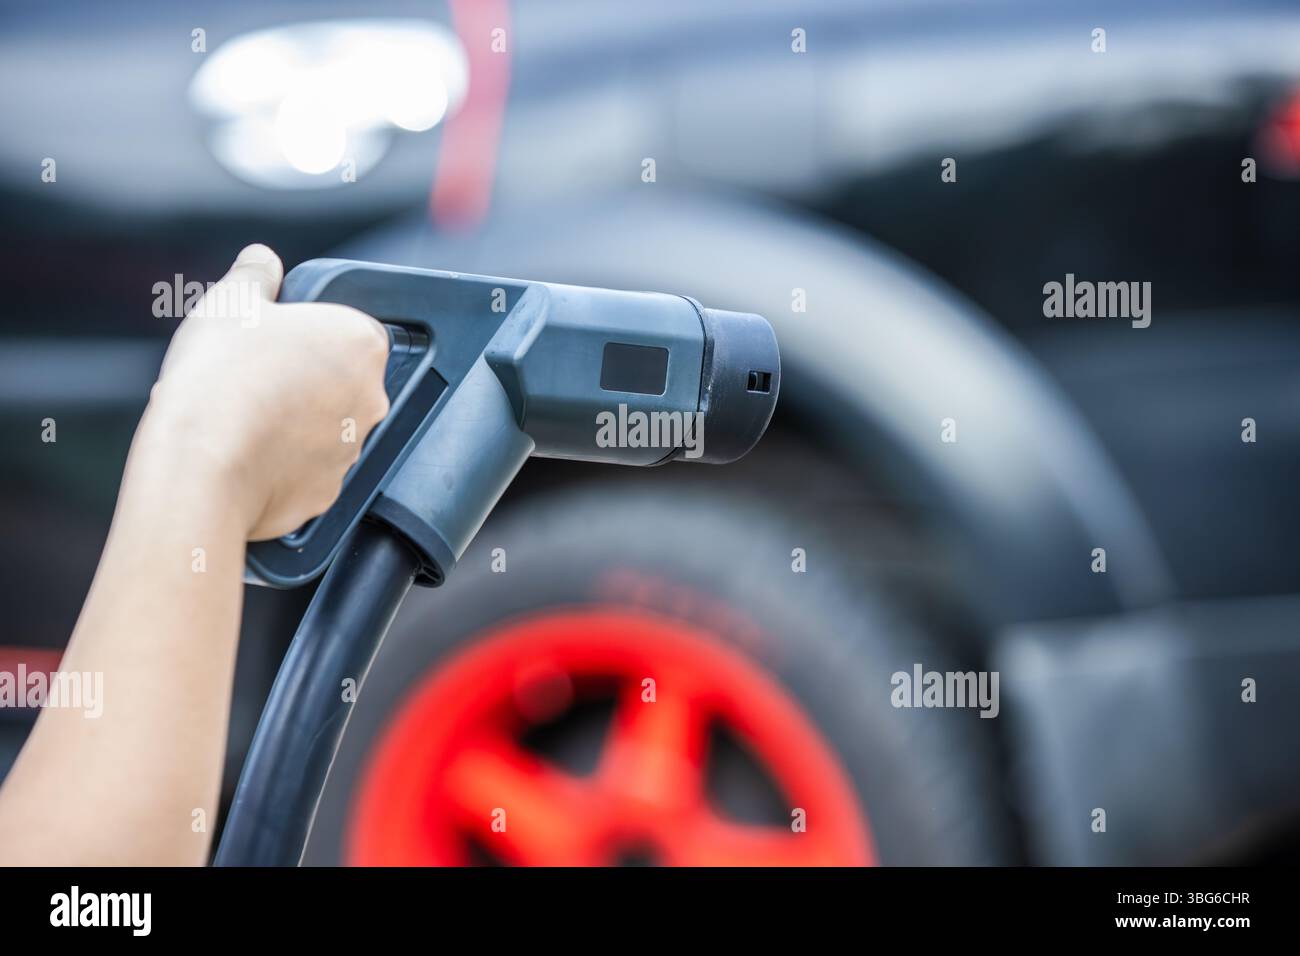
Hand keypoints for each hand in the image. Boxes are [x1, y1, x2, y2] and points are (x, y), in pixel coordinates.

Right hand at [135, 244, 389, 539]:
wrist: (202, 463)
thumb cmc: (220, 375)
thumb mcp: (230, 300)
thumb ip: (255, 273)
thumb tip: (262, 259)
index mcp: (362, 344)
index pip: (348, 329)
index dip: (307, 332)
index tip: (273, 340)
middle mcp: (371, 399)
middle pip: (338, 379)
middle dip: (302, 376)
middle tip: (251, 374)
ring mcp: (352, 451)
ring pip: (322, 426)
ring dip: (292, 419)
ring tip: (241, 413)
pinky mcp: (327, 493)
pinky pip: (304, 469)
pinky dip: (279, 462)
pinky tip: (244, 450)